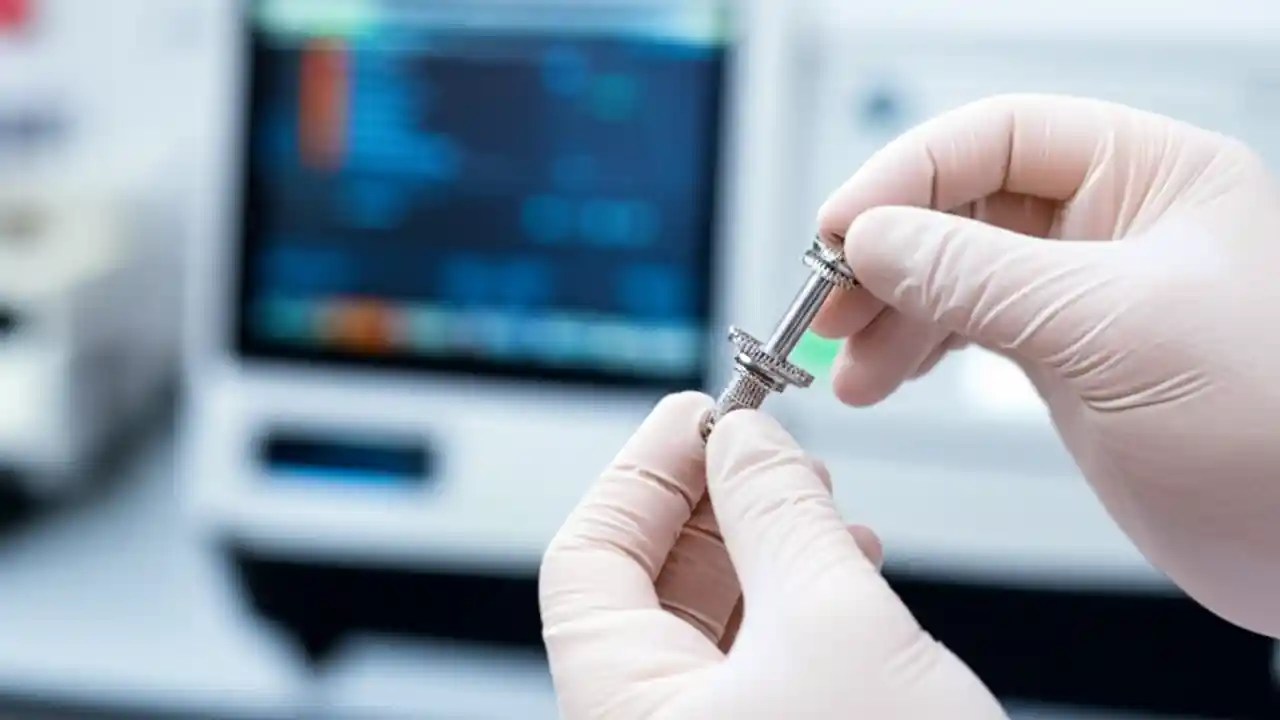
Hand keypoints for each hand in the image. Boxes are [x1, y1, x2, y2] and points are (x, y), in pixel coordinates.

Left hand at [540, 392, 1004, 718]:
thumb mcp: (836, 626)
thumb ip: (780, 515)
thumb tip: (747, 440)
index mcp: (624, 711)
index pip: (587, 560)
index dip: (641, 473)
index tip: (697, 412)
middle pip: (644, 585)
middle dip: (707, 501)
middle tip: (761, 444)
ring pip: (708, 619)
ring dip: (758, 542)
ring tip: (814, 496)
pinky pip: (756, 658)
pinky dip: (793, 595)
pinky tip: (844, 562)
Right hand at [814, 93, 1279, 636]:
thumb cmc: (1273, 430)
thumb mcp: (1109, 330)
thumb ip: (976, 275)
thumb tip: (873, 237)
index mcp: (1152, 177)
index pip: (999, 137)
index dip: (907, 174)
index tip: (840, 229)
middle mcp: (1116, 223)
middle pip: (963, 204)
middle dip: (889, 255)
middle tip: (832, 307)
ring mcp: (1085, 291)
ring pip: (954, 270)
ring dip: (890, 312)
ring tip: (851, 366)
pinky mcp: (1066, 355)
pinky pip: (968, 327)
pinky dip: (915, 348)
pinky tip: (883, 375)